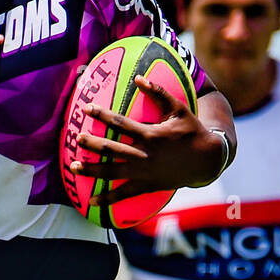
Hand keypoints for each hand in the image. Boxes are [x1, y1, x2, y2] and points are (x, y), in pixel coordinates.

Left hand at [70, 75, 227, 206]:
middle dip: (92, 144)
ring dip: (92, 170)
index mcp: (151, 134)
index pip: (120, 123)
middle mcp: (145, 154)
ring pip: (113, 172)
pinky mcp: (147, 186)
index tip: (86, 108)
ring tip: (73, 166)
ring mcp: (145, 172)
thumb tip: (139, 77)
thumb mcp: (178, 108)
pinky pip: (124, 194)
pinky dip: (108, 198)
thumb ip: (158, 92)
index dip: (102, 115)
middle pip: (113, 149)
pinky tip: (92, 201)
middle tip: (77, 138)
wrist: (206, 160)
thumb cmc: (191, 131)